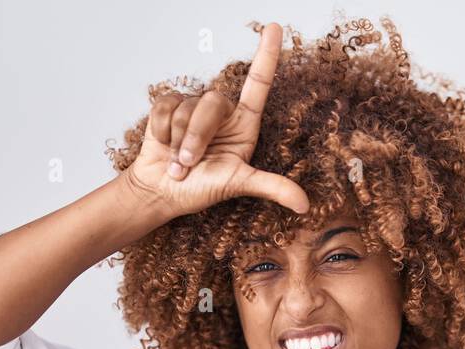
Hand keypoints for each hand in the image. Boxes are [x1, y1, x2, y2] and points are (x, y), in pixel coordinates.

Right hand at [124, 22, 309, 219]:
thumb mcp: (238, 184)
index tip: (276, 27)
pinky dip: (162, 131)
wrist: (160, 193)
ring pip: (187, 107)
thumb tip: (304, 205)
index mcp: (244, 125)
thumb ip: (271, 187)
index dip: (267, 55)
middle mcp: (221, 113)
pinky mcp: (169, 106)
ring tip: (177, 162)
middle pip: (213, 102)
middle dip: (197, 136)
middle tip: (188, 164)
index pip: (258, 84)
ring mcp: (194, 109)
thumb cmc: (200, 190)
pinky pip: (166, 105)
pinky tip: (163, 145)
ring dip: (179, 141)